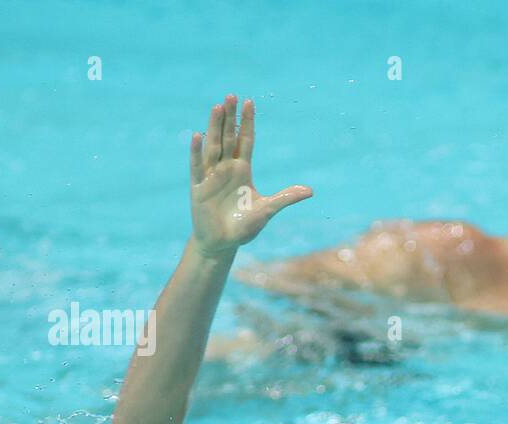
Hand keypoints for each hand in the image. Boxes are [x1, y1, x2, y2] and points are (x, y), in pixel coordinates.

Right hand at [189, 95, 311, 259]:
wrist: (222, 243)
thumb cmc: (244, 226)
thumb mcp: (268, 210)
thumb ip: (286, 198)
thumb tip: (310, 191)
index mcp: (243, 170)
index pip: (246, 140)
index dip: (247, 122)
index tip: (249, 102)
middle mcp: (226, 168)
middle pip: (228, 137)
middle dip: (230, 117)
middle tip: (232, 95)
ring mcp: (211, 176)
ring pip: (213, 146)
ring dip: (214, 127)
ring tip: (217, 107)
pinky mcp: (198, 187)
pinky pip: (197, 166)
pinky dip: (197, 152)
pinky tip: (198, 136)